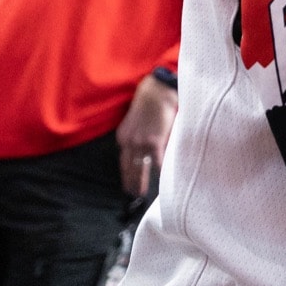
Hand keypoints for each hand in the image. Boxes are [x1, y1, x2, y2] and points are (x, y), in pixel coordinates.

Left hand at [116, 73, 177, 197]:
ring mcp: (141, 142)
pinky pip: (157, 162)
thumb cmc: (152, 101)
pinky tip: (162, 181)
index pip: (124, 160)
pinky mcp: (155, 141)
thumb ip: (140, 135)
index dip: (127, 173)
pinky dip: (160, 172)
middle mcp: (129, 142)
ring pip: (140, 168)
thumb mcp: (138, 120)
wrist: (157, 90)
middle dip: (131, 182)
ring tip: (142, 193)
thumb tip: (149, 148)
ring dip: (141, 182)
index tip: (128, 184)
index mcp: (124, 136)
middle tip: (133, 195)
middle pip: (129, 167)